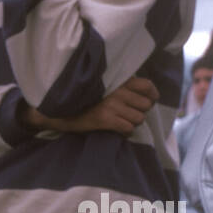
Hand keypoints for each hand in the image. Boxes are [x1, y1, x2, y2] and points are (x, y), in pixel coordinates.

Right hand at [25, 77, 158, 136]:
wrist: (59, 109)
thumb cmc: (82, 97)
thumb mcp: (102, 84)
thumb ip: (120, 85)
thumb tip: (141, 92)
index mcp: (118, 81)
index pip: (147, 86)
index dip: (152, 95)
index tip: (149, 100)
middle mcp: (117, 91)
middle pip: (145, 105)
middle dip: (140, 111)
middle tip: (130, 114)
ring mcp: (111, 105)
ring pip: (138, 118)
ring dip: (132, 122)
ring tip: (123, 122)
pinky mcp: (104, 119)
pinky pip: (127, 128)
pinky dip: (125, 131)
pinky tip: (118, 130)